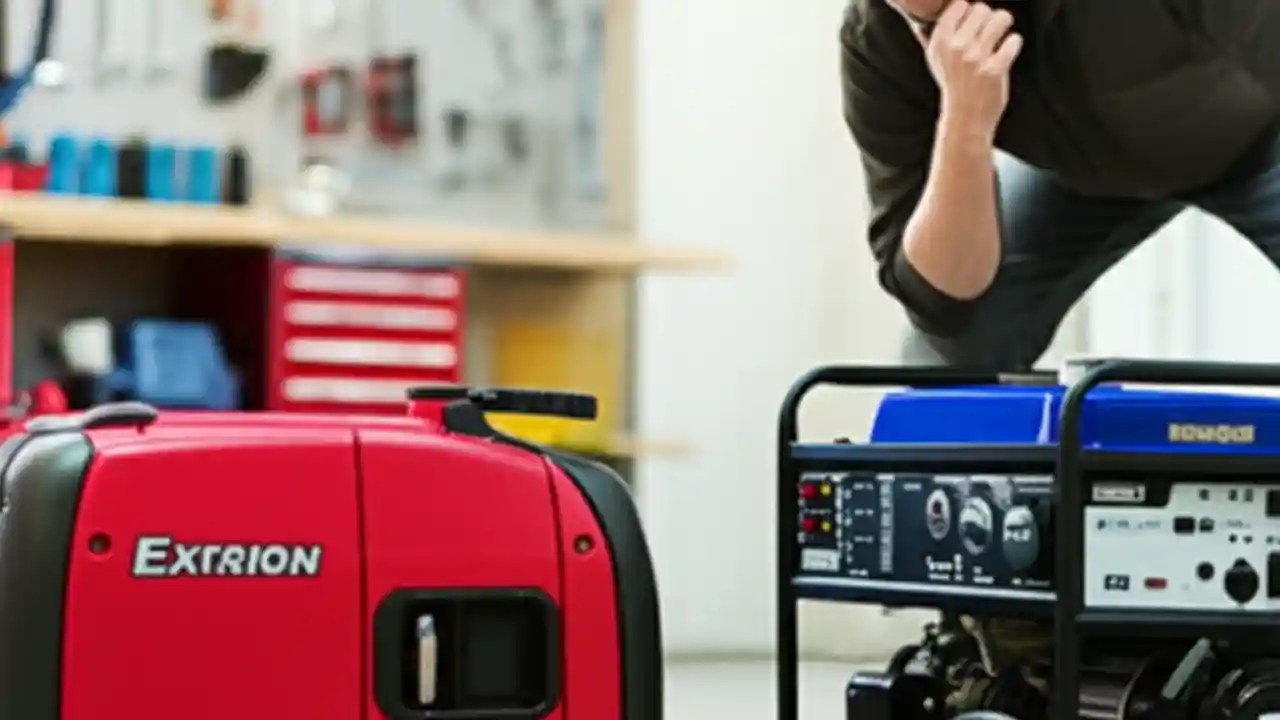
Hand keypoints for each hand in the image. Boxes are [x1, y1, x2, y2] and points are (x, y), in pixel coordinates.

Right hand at [920, 2, 1022, 139]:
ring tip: (1001, 36)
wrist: (965, 118)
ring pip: (1001, 18)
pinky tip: (1006, 53)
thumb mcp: (936, 60)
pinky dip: (1013, 45)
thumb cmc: (953, 86)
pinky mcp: (995, 68)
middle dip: (989, 18)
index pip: (960, 5)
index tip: (973, 23)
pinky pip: (1014, 40)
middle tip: (989, 32)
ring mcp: (976, 58)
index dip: (970, 11)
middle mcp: (956, 47)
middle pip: (982, 8)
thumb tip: (946, 7)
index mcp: (939, 42)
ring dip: (1004, 25)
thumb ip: (937, 33)